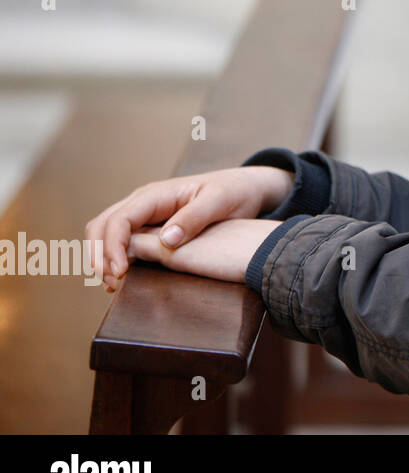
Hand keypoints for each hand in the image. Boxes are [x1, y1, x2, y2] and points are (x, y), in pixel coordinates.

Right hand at [85, 167, 294, 290]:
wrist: (245, 187)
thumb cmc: (235, 191)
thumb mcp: (220, 201)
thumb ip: (194, 218)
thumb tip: (166, 239)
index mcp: (156, 194)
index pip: (119, 219)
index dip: (112, 247)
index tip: (120, 272)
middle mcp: (143, 202)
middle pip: (101, 225)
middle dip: (98, 255)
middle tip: (111, 283)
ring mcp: (144, 214)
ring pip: (106, 233)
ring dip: (102, 258)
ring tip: (113, 285)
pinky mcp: (150, 226)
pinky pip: (122, 240)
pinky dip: (114, 258)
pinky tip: (121, 277)